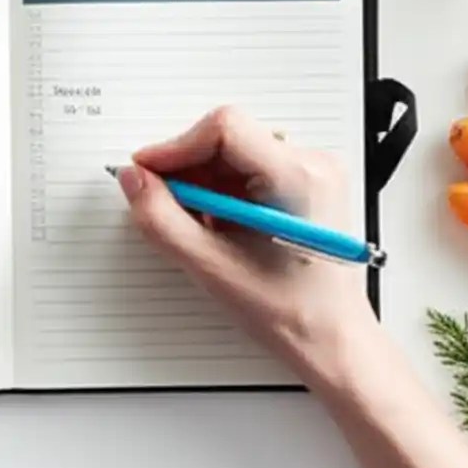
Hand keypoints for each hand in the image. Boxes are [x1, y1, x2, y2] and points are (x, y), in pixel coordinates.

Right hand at [115, 106, 378, 387]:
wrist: (333, 338)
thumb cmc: (292, 312)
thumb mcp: (212, 267)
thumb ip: (161, 219)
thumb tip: (134, 180)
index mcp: (298, 178)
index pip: (224, 129)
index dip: (175, 147)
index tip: (147, 171)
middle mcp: (313, 165)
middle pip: (228, 139)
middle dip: (189, 171)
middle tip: (170, 208)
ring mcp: (314, 173)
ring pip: (235, 153)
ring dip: (206, 184)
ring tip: (205, 229)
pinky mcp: (307, 184)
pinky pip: (250, 168)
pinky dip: (224, 192)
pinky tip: (224, 228)